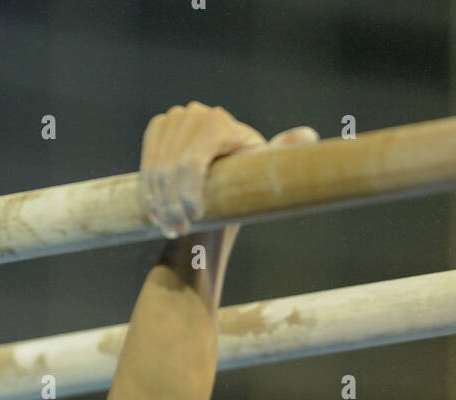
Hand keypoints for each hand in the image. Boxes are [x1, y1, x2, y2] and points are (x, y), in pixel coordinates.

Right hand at [140, 102, 318, 240]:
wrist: (221, 185)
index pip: (192, 162)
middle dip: (171, 203)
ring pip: (156, 168)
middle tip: (177, 230)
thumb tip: (310, 136)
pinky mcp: (158, 128)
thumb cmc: (247, 185)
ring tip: (168, 227)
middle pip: (171, 167)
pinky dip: (149, 191)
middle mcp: (195, 113)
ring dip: (159, 202)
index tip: (193, 219)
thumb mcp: (262, 173)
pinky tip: (156, 213)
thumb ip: (282, 154)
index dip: (188, 194)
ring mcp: (174, 118)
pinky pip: (146, 163)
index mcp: (219, 123)